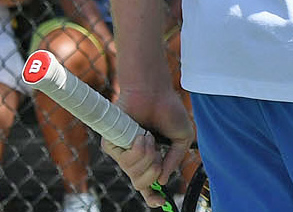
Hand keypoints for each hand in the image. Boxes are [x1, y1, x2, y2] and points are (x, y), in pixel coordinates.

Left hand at [103, 86, 195, 206]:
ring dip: (147, 157)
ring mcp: (121, 153)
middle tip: (158, 152)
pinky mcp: (110, 145)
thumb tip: (162, 180)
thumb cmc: (168, 110)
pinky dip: (137, 150)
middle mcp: (133, 159)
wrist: (154, 92)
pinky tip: (141, 135)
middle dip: (153, 171)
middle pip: (141, 184)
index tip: (161, 202)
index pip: (147, 186)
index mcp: (149, 160)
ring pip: (133, 174)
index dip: (153, 198)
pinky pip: (125, 161)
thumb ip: (174, 160)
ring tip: (149, 137)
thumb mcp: (181, 139)